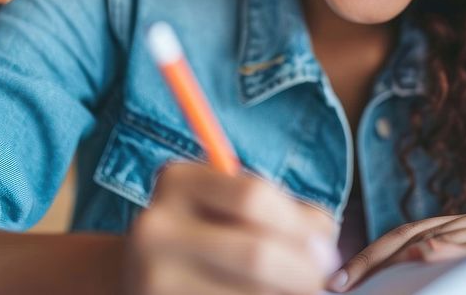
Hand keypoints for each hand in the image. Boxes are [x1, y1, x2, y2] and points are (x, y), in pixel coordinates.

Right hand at [121, 161, 340, 294]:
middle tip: (321, 283)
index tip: (328, 252)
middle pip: (255, 255)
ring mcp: (151, 279)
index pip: (254, 198)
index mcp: (177, 181)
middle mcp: (155, 228)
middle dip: (303, 273)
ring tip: (292, 291)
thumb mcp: (230, 206)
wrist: (137, 275)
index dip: (301, 227)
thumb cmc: (206, 235)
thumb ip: (281, 214)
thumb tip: (326, 253)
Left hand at [327, 198, 465, 291]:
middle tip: (340, 285)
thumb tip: (438, 279)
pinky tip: (433, 252)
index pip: (416, 232)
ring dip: (405, 255)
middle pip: (420, 231)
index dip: (376, 254)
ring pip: (451, 234)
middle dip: (375, 258)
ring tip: (371, 275)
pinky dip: (461, 245)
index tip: (343, 282)